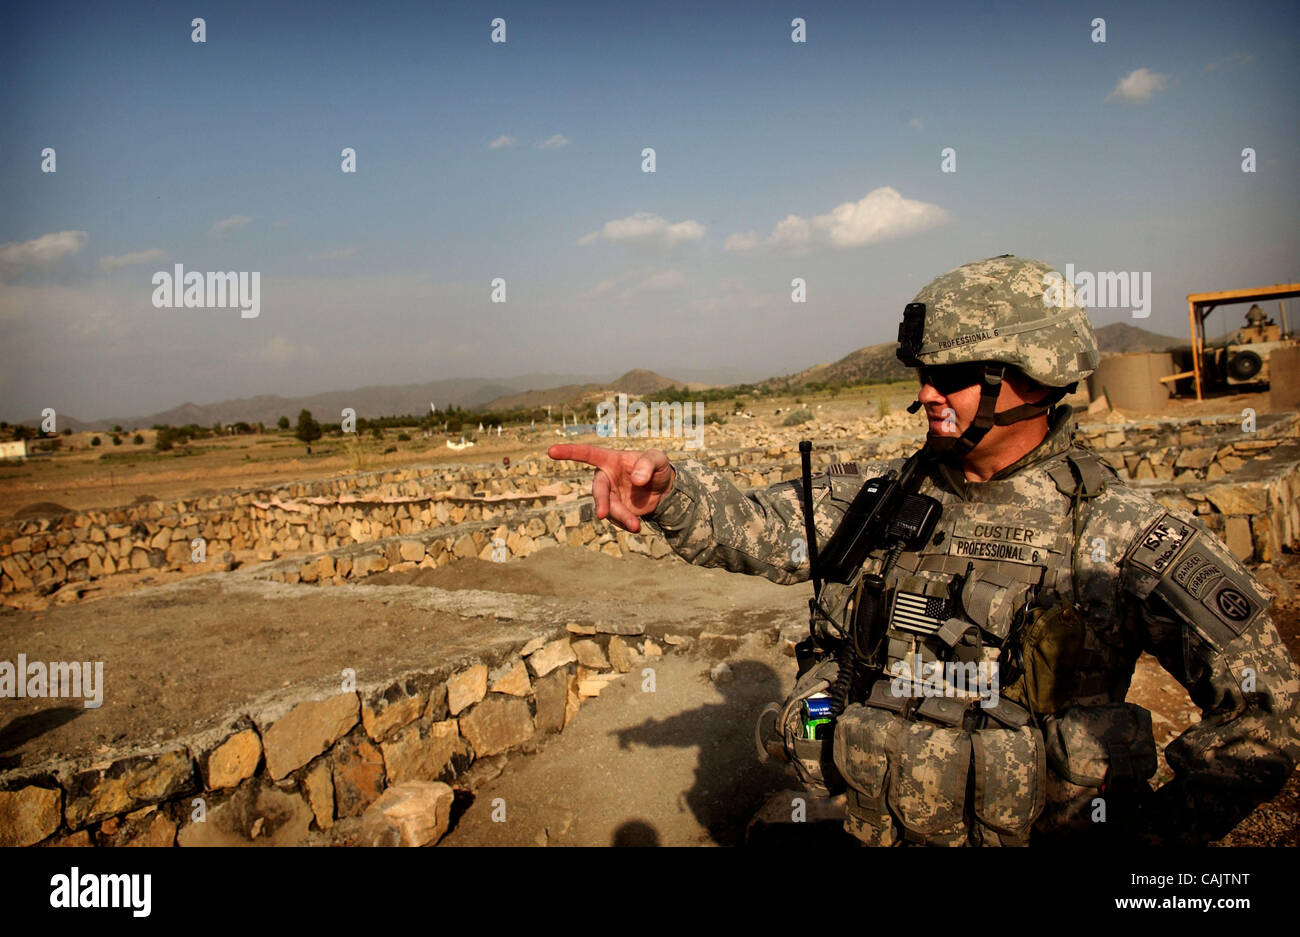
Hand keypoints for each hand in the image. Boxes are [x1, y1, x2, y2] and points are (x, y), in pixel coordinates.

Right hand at [547, 444, 674, 532]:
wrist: (664, 491)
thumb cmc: (658, 468)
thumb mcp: (658, 460)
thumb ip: (648, 464)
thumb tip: (637, 479)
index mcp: (611, 460)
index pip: (588, 454)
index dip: (569, 452)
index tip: (551, 451)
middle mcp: (606, 478)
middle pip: (597, 490)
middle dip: (600, 502)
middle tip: (602, 515)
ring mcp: (609, 496)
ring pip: (608, 509)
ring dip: (621, 517)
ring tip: (635, 526)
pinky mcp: (615, 511)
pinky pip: (615, 519)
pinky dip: (625, 523)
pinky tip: (636, 525)